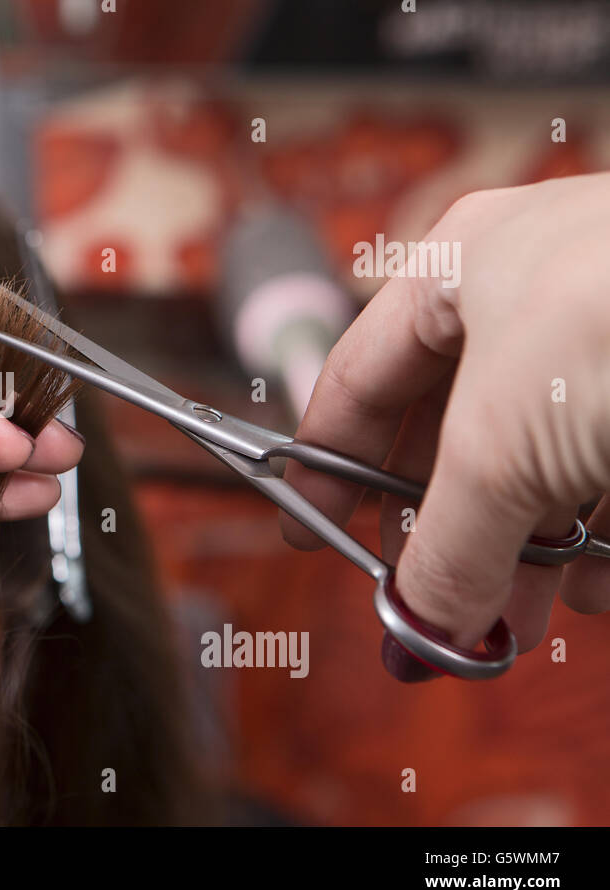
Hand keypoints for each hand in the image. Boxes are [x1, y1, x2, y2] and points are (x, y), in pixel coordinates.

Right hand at [282, 174, 609, 655]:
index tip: (310, 532)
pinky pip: (608, 469)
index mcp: (459, 268)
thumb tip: (419, 621)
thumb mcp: (498, 452)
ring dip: (526, 552)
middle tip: (434, 607)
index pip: (357, 378)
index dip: (326, 463)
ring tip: (520, 622)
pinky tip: (597, 588)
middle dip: (445, 536)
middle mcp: (534, 293)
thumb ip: (446, 547)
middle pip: (454, 433)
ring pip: (541, 461)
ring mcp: (609, 337)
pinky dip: (598, 536)